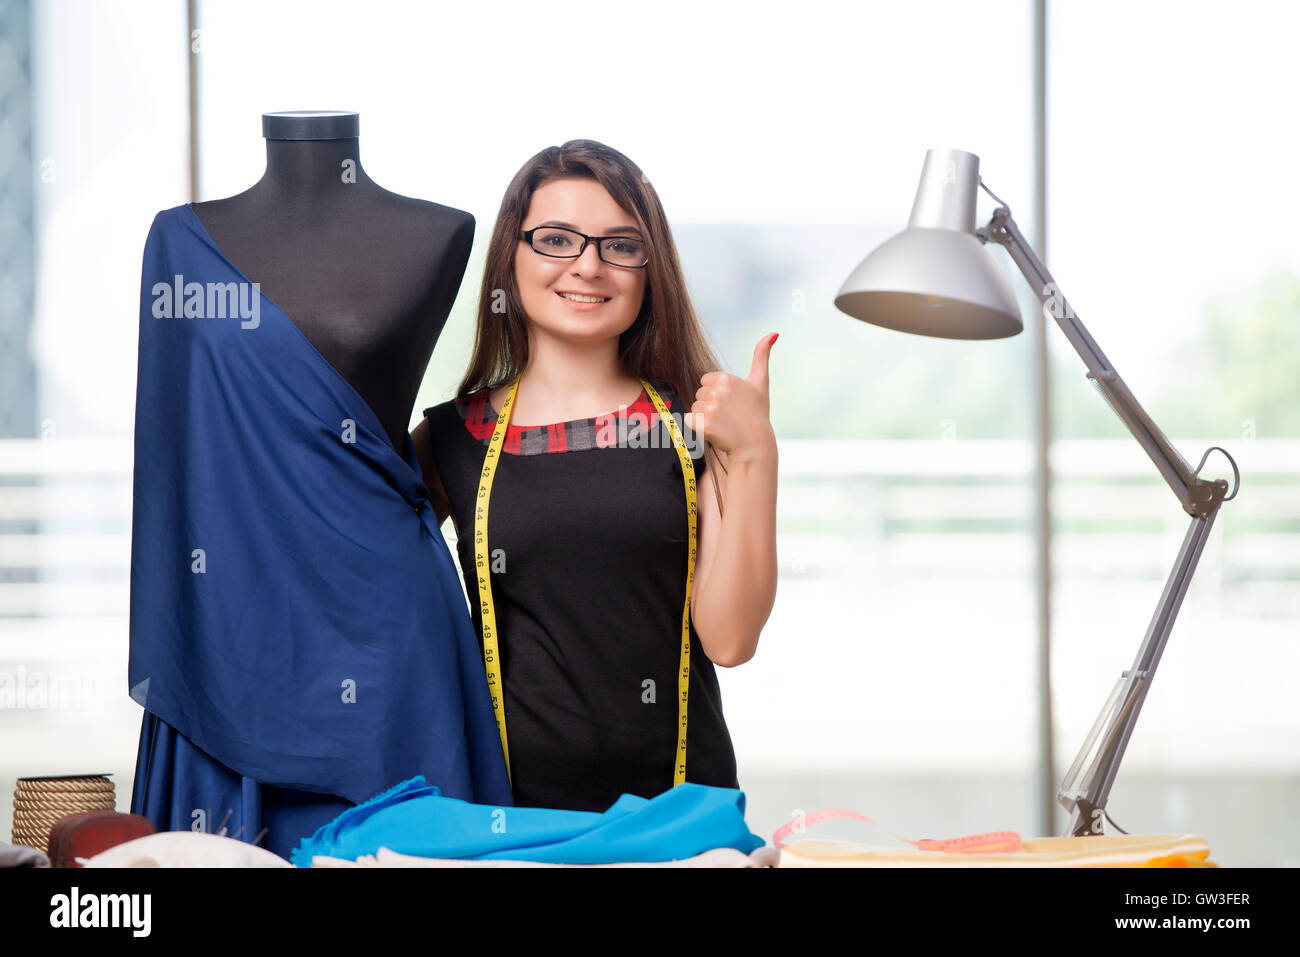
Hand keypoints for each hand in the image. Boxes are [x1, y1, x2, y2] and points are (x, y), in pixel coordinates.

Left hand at [683, 333, 777, 462]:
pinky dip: (698, 428)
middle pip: (699, 394)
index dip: (716, 393)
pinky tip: (714, 431)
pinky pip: (689, 421)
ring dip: (704, 417)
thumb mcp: (760, 382)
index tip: (731, 403)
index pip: (706, 381)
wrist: (755, 444)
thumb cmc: (757, 413)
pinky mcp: (704, 424)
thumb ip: (762, 355)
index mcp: (726, 378)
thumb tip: (773, 333)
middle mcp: (717, 391)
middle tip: (728, 415)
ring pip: (694, 408)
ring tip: (723, 424)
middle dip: (709, 404)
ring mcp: (710, 408)